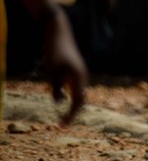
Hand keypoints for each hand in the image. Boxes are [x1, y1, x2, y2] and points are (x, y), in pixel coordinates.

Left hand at [40, 8, 87, 124]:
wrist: (59, 33)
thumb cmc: (55, 51)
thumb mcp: (52, 71)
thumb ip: (55, 88)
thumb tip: (59, 102)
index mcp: (79, 78)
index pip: (78, 102)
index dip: (71, 116)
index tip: (62, 127)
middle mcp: (82, 77)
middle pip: (81, 100)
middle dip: (73, 114)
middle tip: (62, 126)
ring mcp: (80, 74)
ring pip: (79, 94)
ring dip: (72, 107)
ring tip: (63, 118)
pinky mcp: (75, 71)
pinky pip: (75, 88)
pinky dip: (71, 98)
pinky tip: (63, 101)